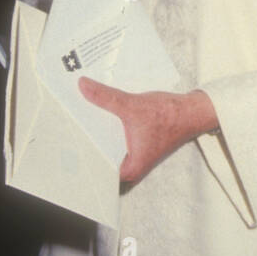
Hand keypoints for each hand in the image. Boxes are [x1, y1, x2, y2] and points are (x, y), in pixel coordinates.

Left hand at [78, 77, 217, 183]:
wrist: (194, 111)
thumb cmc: (170, 117)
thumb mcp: (132, 105)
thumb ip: (106, 97)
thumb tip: (83, 86)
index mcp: (127, 168)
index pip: (94, 164)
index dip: (78, 149)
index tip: (63, 136)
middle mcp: (130, 166)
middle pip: (98, 153)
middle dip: (85, 137)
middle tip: (64, 122)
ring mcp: (133, 155)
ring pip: (107, 144)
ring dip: (97, 130)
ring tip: (78, 115)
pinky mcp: (137, 144)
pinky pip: (115, 137)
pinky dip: (109, 126)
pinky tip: (98, 113)